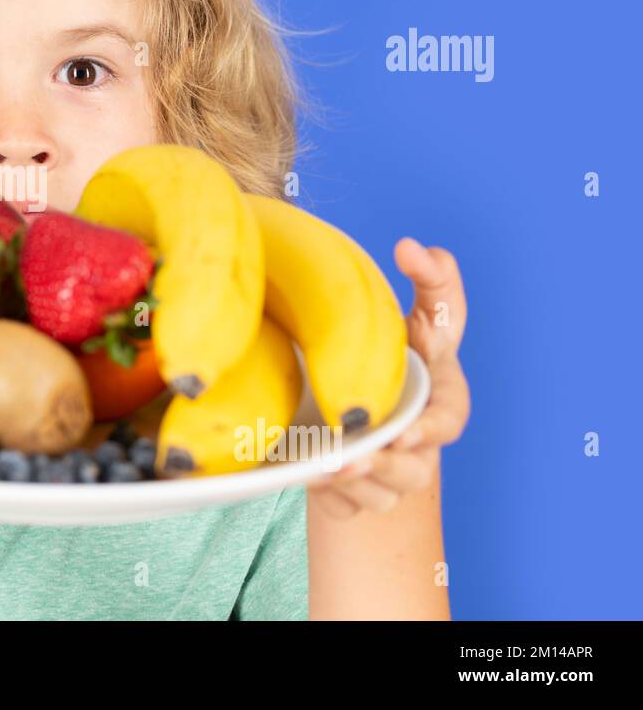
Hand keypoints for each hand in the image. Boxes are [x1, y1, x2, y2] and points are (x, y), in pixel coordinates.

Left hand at [309, 238, 470, 517]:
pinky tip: (306, 478)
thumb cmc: (398, 352)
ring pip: (379, 494)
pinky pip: (345, 507)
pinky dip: (329, 499)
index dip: (430, 431)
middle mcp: (419, 444)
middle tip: (352, 458)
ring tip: (322, 468)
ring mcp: (389, 474)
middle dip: (385, 467)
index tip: (409, 432)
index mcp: (441, 402)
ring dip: (353, 485)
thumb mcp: (421, 315)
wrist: (357, 399)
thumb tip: (414, 245)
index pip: (446, 421)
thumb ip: (433, 280)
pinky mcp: (355, 494)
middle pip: (411, 468)